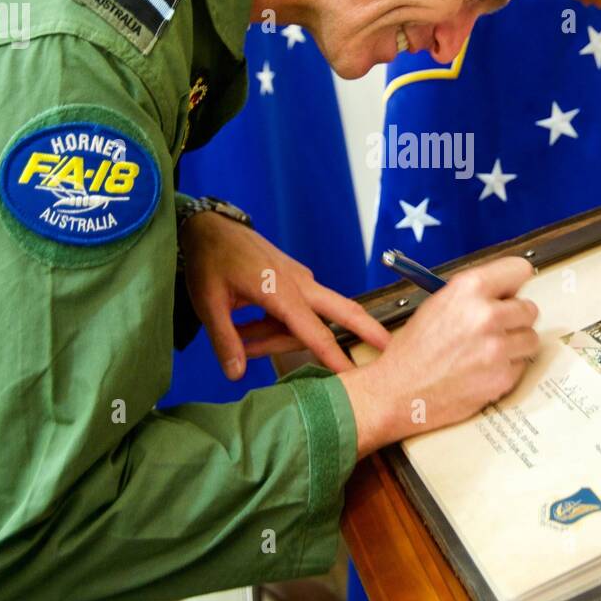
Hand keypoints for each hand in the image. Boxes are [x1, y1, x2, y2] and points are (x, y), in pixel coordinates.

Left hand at [179, 211, 391, 378]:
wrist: (211, 226)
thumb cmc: (209, 261)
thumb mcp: (209, 303)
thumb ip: (225, 340)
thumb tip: (236, 374)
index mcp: (280, 290)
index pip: (313, 331)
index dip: (333, 356)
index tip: (354, 374)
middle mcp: (299, 283)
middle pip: (342, 309)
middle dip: (366, 328)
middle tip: (391, 348)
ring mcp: (300, 279)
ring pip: (311, 316)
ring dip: (283, 337)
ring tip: (242, 341)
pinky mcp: (295, 278)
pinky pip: (299, 308)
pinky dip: (282, 326)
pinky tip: (251, 330)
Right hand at [339, 257, 539, 457]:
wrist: (397, 391)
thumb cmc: (412, 352)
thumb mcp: (438, 305)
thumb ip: (474, 295)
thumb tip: (505, 291)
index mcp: (469, 289)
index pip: (519, 269)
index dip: (516, 282)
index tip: (514, 290)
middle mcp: (486, 315)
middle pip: (530, 308)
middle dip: (515, 318)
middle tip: (496, 327)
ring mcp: (497, 348)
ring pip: (530, 339)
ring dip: (515, 344)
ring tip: (488, 350)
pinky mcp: (502, 377)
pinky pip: (521, 366)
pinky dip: (506, 368)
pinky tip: (482, 369)